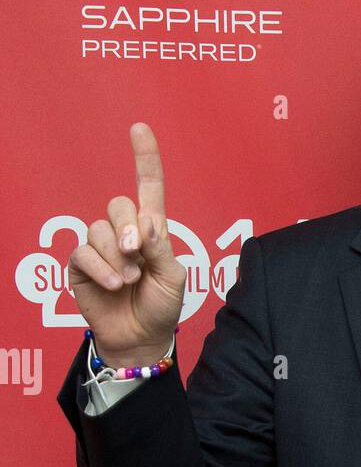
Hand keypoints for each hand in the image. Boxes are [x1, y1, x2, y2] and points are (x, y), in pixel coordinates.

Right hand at [68, 121, 186, 365]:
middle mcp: (125, 233)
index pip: (148, 187)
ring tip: (130, 281)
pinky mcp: (81, 265)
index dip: (145, 158)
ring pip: (100, 229)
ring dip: (118, 257)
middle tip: (137, 255)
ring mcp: (101, 248)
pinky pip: (84, 251)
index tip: (139, 128)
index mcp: (152, 230)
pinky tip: (114, 284)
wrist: (141, 338)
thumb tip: (144, 223)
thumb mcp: (173, 277)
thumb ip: (160, 248)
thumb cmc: (161, 306)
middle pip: (118, 205)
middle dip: (128, 228)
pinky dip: (102, 268)